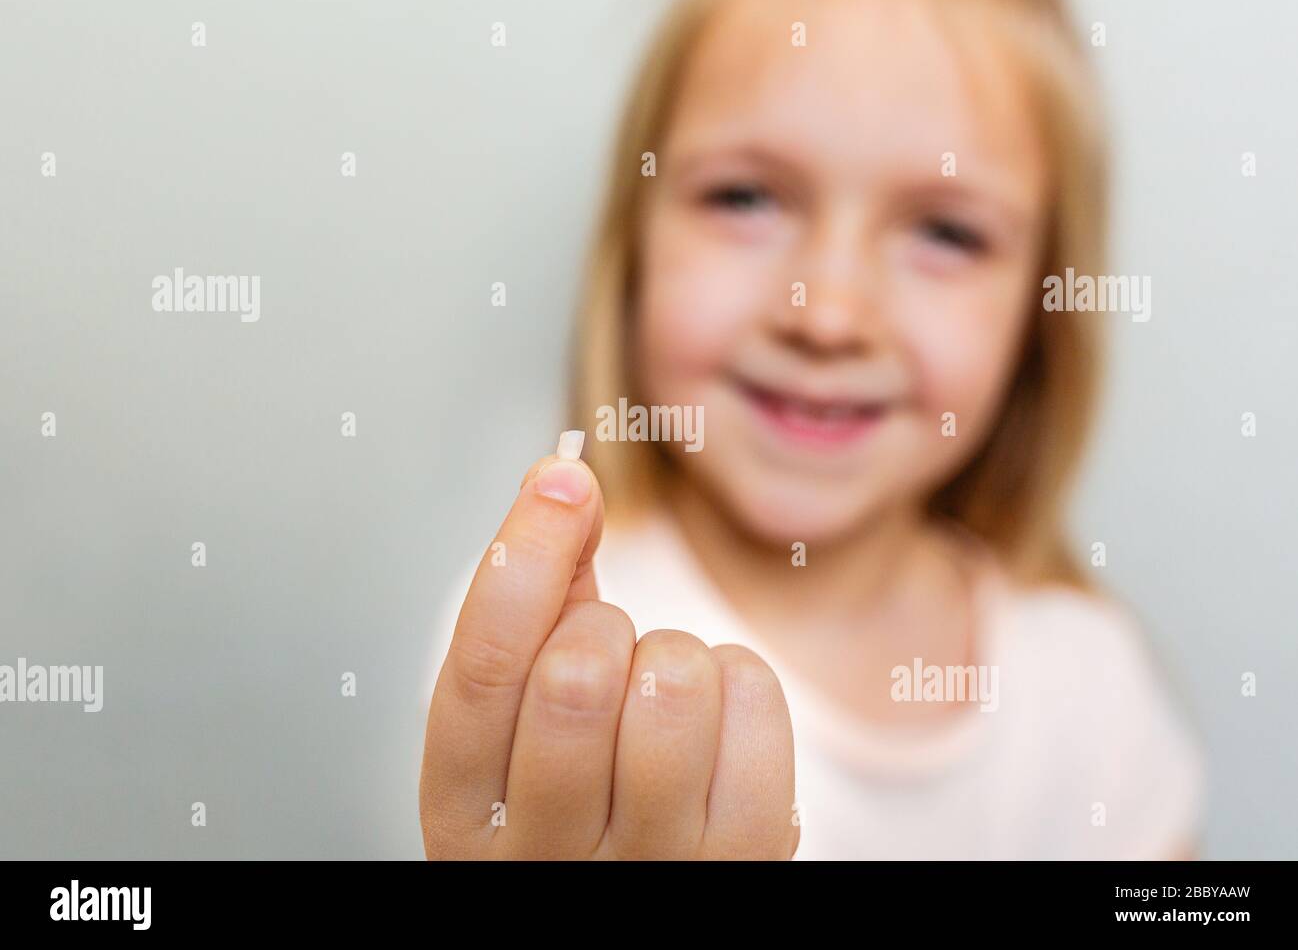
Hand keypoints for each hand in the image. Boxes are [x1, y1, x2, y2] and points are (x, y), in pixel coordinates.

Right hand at [419, 438, 798, 858]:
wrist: (646, 894)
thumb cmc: (575, 793)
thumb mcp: (521, 719)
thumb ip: (534, 605)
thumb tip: (558, 480)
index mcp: (466, 813)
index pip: (483, 667)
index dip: (525, 553)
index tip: (561, 481)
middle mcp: (549, 856)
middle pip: (578, 672)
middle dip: (602, 629)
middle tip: (606, 662)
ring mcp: (653, 865)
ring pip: (675, 680)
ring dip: (672, 658)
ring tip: (658, 704)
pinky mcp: (747, 853)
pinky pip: (753, 696)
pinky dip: (737, 680)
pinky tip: (712, 726)